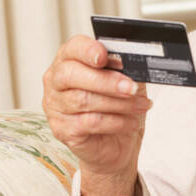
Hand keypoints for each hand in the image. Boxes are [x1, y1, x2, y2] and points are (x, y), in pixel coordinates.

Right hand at [43, 36, 150, 195]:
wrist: (117, 147)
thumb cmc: (121, 107)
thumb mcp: (129, 82)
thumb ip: (128, 68)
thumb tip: (139, 61)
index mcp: (70, 61)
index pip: (72, 48)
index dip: (87, 50)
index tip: (105, 54)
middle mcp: (56, 82)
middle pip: (75, 76)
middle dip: (108, 81)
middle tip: (132, 86)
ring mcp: (55, 108)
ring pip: (83, 101)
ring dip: (116, 103)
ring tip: (140, 105)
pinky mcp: (62, 131)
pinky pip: (87, 124)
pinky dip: (113, 122)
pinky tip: (131, 120)